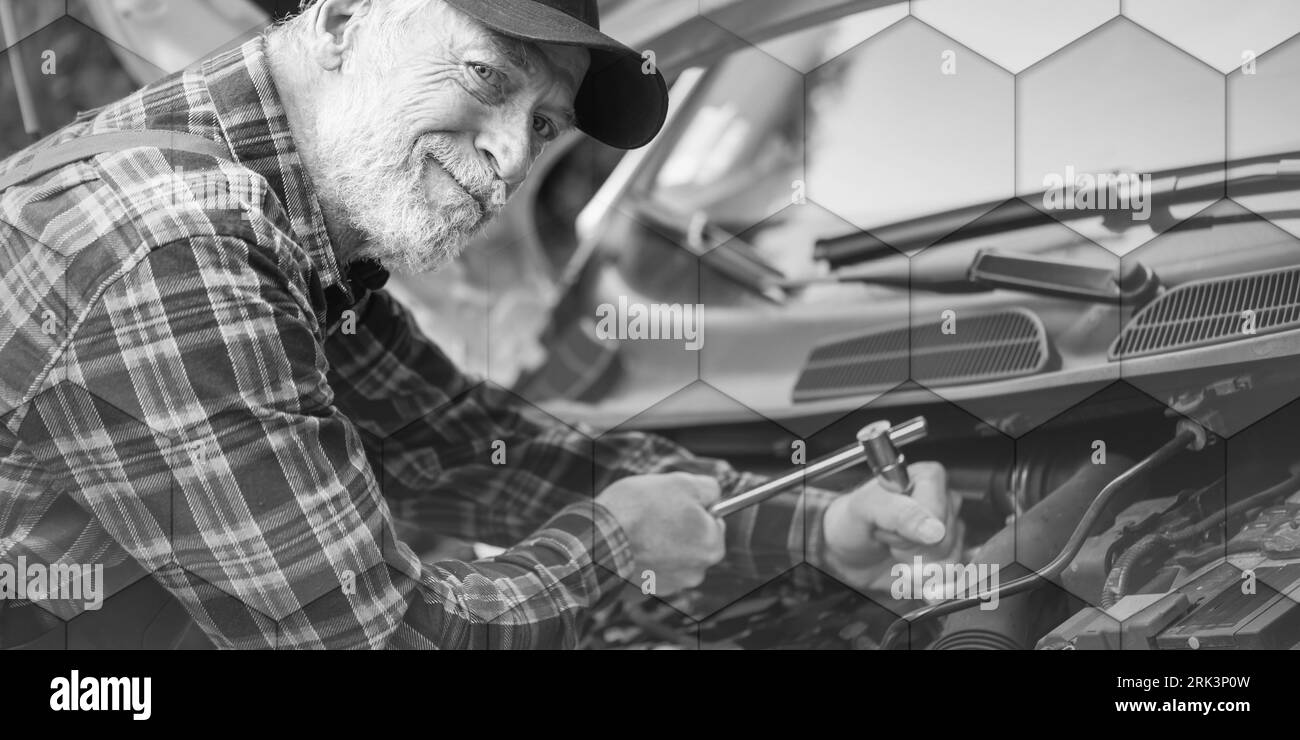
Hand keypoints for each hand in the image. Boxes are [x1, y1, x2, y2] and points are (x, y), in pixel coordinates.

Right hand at [596, 472, 725, 595]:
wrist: (597, 539)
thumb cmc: (641, 509)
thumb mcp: (683, 482)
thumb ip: (709, 488)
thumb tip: (713, 493)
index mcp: (712, 547)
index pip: (714, 520)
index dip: (695, 505)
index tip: (675, 500)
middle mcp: (695, 573)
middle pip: (693, 540)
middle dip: (678, 526)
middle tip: (655, 510)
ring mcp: (669, 585)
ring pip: (670, 555)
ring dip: (659, 541)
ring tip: (638, 526)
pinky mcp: (644, 591)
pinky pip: (649, 568)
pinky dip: (642, 556)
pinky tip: (629, 543)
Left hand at [820, 461, 961, 590]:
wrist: (844, 552)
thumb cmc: (852, 521)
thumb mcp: (863, 508)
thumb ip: (896, 511)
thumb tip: (934, 529)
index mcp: (926, 479)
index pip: (938, 513)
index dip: (911, 528)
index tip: (887, 527)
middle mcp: (943, 503)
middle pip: (946, 540)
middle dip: (911, 549)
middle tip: (887, 540)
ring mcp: (948, 532)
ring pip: (951, 562)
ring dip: (916, 568)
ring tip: (895, 553)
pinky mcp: (947, 559)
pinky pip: (952, 579)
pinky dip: (925, 583)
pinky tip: (907, 572)